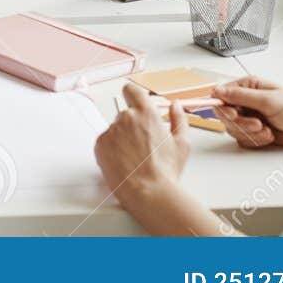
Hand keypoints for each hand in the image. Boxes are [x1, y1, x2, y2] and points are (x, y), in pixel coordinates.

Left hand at [94, 83, 190, 204]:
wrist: (149, 192)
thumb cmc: (166, 171)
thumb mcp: (182, 144)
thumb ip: (179, 119)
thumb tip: (175, 106)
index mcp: (146, 113)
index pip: (131, 90)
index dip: (132, 96)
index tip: (133, 102)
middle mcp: (126, 117)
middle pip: (124, 114)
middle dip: (131, 126)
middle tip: (141, 146)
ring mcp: (111, 130)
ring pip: (114, 129)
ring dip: (121, 139)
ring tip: (133, 158)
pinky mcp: (100, 144)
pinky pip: (104, 142)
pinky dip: (111, 150)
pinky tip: (123, 163)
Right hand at [211, 76, 282, 148]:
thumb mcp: (268, 100)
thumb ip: (240, 96)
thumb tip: (217, 91)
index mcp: (248, 86)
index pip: (221, 94)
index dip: (222, 106)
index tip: (231, 114)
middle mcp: (247, 100)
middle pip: (225, 115)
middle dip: (240, 123)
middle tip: (257, 124)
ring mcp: (251, 116)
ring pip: (234, 129)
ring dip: (250, 133)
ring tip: (266, 130)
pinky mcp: (256, 132)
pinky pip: (244, 139)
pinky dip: (255, 140)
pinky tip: (269, 135)